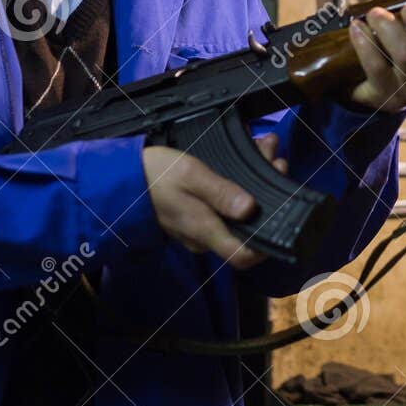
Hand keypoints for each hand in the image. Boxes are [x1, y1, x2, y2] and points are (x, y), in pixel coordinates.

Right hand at [142, 137, 286, 268]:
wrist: (120, 177)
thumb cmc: (154, 174)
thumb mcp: (189, 175)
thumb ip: (220, 193)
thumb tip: (250, 209)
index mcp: (205, 230)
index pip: (245, 257)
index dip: (269, 246)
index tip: (285, 214)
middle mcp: (206, 237)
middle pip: (247, 229)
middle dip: (269, 195)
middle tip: (277, 160)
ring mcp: (200, 229)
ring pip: (238, 213)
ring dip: (256, 183)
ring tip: (266, 148)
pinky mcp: (197, 217)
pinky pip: (224, 206)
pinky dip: (239, 184)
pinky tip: (248, 156)